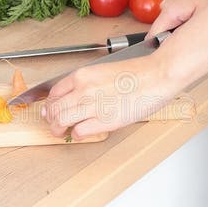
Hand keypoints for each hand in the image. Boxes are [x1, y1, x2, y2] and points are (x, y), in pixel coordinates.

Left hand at [42, 54, 178, 139]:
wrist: (156, 76)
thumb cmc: (137, 74)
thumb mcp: (104, 71)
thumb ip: (86, 83)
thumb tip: (75, 97)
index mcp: (83, 75)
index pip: (54, 92)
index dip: (50, 105)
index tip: (52, 110)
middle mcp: (84, 89)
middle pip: (54, 108)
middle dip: (51, 120)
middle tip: (54, 125)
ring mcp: (93, 105)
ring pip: (61, 121)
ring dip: (58, 129)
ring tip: (61, 132)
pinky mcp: (104, 120)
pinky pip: (78, 131)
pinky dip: (76, 135)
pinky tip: (81, 133)